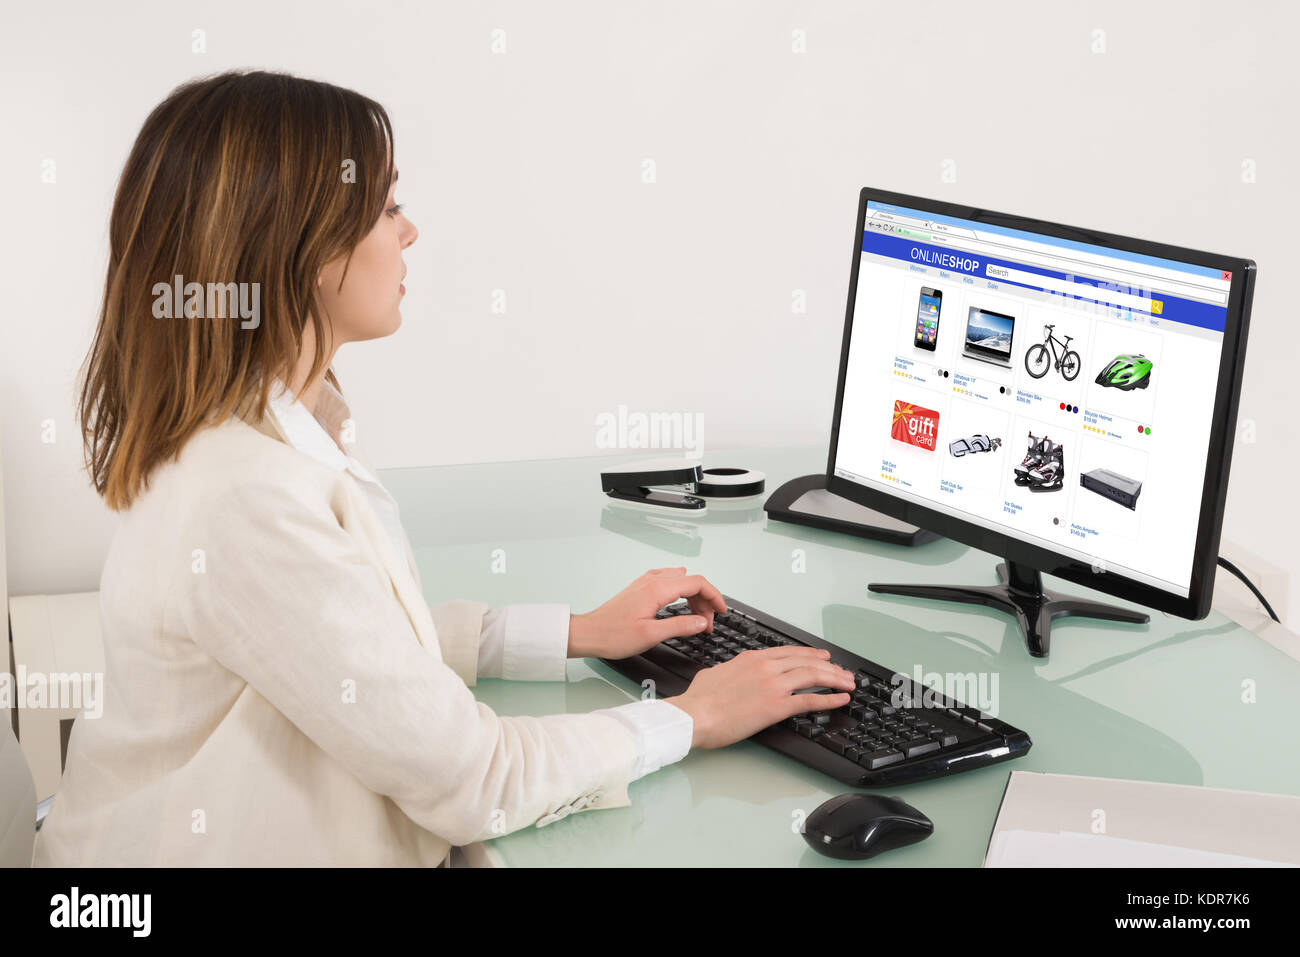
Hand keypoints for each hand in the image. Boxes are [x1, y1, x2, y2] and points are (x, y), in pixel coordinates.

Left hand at [567, 567, 727, 659]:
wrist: (589, 633)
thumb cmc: (614, 635)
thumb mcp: (651, 635)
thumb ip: (680, 626)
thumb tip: (702, 622)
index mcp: (657, 589)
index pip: (697, 583)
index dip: (714, 596)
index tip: (721, 611)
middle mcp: (652, 581)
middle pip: (691, 581)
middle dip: (705, 600)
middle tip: (708, 623)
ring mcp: (645, 582)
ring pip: (681, 581)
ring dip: (694, 597)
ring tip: (698, 617)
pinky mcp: (640, 588)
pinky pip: (669, 581)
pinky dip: (681, 591)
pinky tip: (682, 601)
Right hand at [665, 646, 854, 748]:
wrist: (694, 714)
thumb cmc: (699, 699)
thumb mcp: (716, 673)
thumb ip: (731, 670)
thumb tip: (732, 673)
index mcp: (752, 658)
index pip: (790, 652)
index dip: (811, 654)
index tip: (823, 657)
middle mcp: (766, 667)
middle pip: (807, 661)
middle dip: (830, 666)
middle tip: (843, 671)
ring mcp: (774, 685)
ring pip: (814, 676)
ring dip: (835, 679)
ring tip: (849, 683)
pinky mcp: (777, 706)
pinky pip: (811, 700)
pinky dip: (829, 698)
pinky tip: (841, 699)